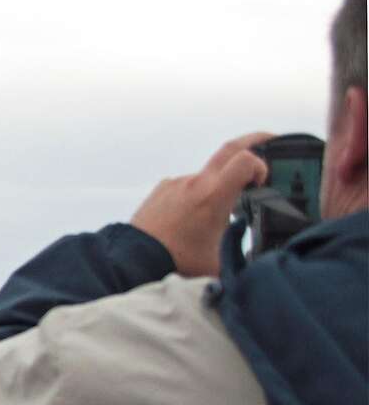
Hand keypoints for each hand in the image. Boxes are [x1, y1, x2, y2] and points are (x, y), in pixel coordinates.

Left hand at [131, 132, 273, 276]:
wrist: (134, 259)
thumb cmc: (174, 261)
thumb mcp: (219, 263)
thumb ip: (241, 255)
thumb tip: (257, 258)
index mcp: (213, 195)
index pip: (246, 160)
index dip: (261, 165)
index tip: (262, 181)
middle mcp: (195, 183)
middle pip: (230, 148)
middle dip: (254, 141)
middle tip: (270, 141)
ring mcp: (176, 184)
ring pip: (207, 175)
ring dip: (218, 186)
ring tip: (216, 214)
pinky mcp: (161, 190)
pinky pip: (186, 186)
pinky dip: (196, 196)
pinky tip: (193, 218)